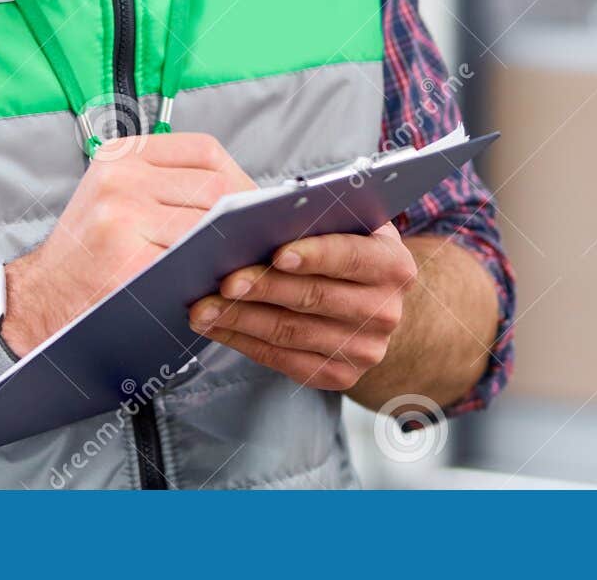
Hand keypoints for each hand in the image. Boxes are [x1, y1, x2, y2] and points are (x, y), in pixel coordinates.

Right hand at [1, 133, 254, 355]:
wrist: (38, 300)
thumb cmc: (86, 253)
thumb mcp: (115, 196)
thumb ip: (168, 185)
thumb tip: (244, 196)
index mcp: (122, 156)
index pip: (205, 151)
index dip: (238, 178)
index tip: (250, 203)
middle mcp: (121, 178)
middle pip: (214, 189)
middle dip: (239, 219)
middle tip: (248, 242)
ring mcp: (123, 216)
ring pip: (208, 226)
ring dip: (227, 249)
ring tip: (230, 263)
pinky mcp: (129, 259)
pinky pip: (190, 263)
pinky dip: (206, 275)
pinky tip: (206, 283)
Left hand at [188, 224, 417, 390]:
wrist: (373, 306)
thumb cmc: (346, 252)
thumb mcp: (347, 228)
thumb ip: (317, 222)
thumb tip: (257, 220)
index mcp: (392, 265)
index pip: (352, 257)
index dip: (314, 255)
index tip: (276, 253)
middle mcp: (385, 311)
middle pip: (314, 298)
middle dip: (262, 288)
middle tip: (222, 281)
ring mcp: (365, 350)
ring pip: (291, 332)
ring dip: (240, 319)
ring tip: (203, 307)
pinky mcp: (340, 376)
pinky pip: (282, 360)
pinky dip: (242, 342)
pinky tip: (216, 327)